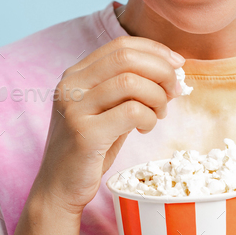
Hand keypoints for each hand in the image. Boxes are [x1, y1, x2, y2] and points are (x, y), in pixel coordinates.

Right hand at [30, 36, 184, 215]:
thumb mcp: (107, 111)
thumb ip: (129, 90)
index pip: (120, 46)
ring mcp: (74, 108)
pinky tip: (145, 129)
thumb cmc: (89, 150)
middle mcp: (70, 86)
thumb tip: (171, 73)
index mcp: (75, 75)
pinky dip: (149, 118)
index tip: (177, 64)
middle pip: (126, 58)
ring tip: (158, 114)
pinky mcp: (84, 133)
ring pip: (131, 82)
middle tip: (175, 90)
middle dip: (161, 71)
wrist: (58, 188)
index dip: (154, 51)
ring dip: (157, 97)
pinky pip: (131, 112)